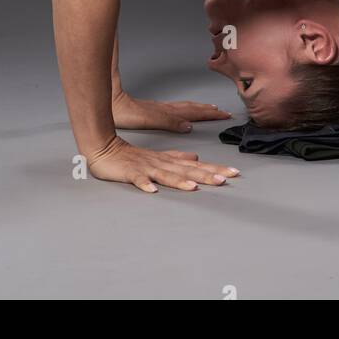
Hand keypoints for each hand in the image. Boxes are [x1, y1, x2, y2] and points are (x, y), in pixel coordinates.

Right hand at [88, 135, 240, 193]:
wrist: (104, 147)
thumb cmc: (131, 155)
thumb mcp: (158, 156)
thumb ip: (177, 157)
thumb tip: (196, 156)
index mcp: (168, 161)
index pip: (196, 165)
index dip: (214, 169)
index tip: (234, 173)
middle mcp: (161, 163)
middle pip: (187, 170)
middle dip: (206, 175)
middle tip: (225, 179)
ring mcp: (146, 168)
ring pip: (166, 175)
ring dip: (180, 181)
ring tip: (194, 188)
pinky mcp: (130, 173)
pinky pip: (138, 180)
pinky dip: (145, 184)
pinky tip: (151, 191)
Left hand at [112, 92, 231, 133]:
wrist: (111, 104)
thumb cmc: (126, 114)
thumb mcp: (150, 120)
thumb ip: (170, 122)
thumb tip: (189, 126)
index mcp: (167, 112)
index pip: (193, 112)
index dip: (209, 114)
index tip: (224, 114)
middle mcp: (166, 109)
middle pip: (192, 108)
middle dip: (208, 111)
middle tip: (223, 112)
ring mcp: (160, 108)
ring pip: (184, 107)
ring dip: (199, 108)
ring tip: (210, 108)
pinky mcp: (153, 109)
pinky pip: (176, 108)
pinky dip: (186, 109)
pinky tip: (184, 113)